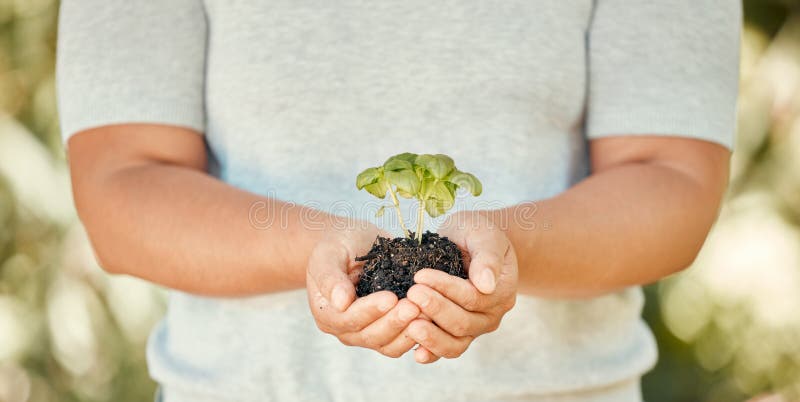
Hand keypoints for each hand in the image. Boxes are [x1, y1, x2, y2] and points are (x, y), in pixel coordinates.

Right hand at [306, 223, 420, 357]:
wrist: (352, 244)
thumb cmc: (337, 246)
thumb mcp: (328, 254)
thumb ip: (331, 277)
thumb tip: (341, 302)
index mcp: (327, 313)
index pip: (348, 319)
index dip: (370, 310)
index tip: (391, 297)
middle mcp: (346, 330)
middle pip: (371, 336)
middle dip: (394, 321)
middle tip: (415, 305)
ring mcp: (368, 333)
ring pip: (389, 344)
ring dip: (409, 331)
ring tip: (428, 312)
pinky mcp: (388, 330)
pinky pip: (403, 341)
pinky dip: (419, 334)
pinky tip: (434, 318)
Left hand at [406, 212, 517, 362]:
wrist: (470, 242)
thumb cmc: (476, 233)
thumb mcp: (483, 233)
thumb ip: (487, 257)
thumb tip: (487, 284)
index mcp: (502, 290)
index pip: (473, 296)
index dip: (446, 288)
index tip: (420, 275)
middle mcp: (491, 314)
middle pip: (463, 322)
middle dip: (435, 309)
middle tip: (411, 294)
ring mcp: (475, 327)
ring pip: (456, 343)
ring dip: (432, 337)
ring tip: (410, 325)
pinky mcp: (458, 334)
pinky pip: (447, 349)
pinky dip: (432, 353)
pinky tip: (415, 353)